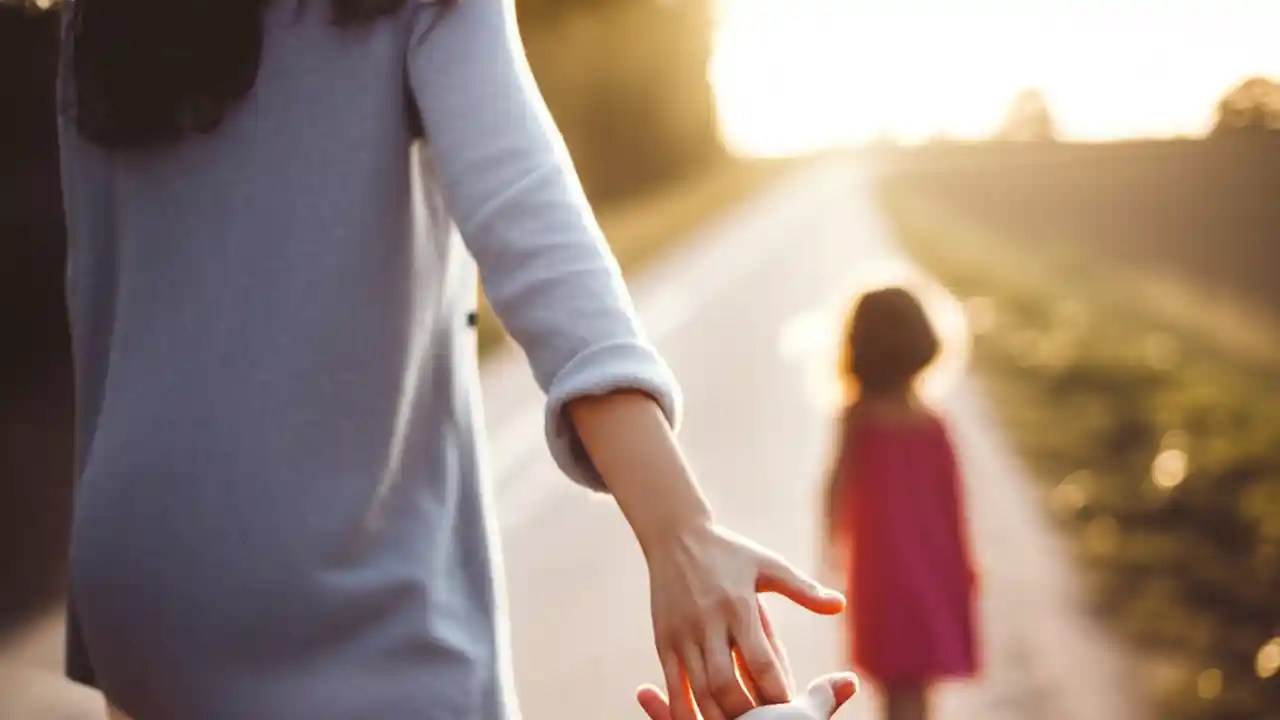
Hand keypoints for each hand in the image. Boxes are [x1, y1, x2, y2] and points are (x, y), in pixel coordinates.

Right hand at [644, 523, 845, 719]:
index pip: (761, 662)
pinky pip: (673, 685)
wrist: (675, 535)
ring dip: (719, 716)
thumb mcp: (768, 565)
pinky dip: (685, 710)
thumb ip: (803, 589)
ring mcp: (682, 634)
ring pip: (699, 690)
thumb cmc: (730, 551)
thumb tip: (840, 605)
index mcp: (739, 606)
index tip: (793, 710)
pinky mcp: (663, 640)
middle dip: (747, 712)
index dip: (777, 692)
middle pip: (726, 684)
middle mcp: (708, 623)